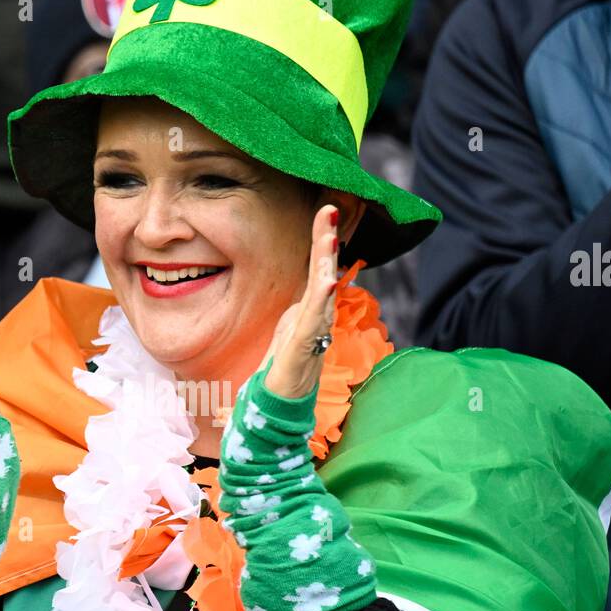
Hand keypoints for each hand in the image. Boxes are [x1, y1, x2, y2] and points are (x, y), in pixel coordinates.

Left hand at [260, 205, 337, 398]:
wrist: (281, 401)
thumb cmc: (284, 366)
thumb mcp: (288, 326)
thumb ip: (298, 308)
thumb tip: (304, 292)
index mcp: (310, 306)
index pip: (318, 266)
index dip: (322, 239)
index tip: (325, 210)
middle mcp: (317, 314)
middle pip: (324, 270)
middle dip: (326, 240)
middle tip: (329, 210)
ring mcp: (314, 329)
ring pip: (323, 290)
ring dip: (326, 263)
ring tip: (329, 238)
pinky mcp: (305, 344)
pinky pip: (315, 318)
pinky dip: (323, 299)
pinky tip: (329, 281)